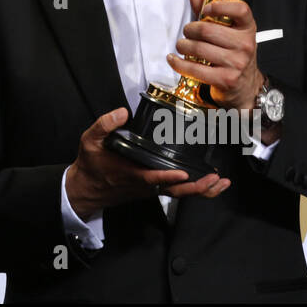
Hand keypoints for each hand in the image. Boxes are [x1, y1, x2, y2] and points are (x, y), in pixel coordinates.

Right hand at [65, 108, 228, 219]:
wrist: (86, 189)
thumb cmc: (91, 165)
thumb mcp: (90, 141)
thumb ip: (104, 125)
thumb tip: (122, 112)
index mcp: (130, 173)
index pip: (151, 177)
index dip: (168, 176)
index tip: (183, 173)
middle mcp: (144, 185)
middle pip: (174, 190)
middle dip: (195, 187)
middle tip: (214, 179)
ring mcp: (150, 189)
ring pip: (179, 194)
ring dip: (200, 190)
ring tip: (220, 183)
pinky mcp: (153, 190)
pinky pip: (177, 193)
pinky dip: (195, 190)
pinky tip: (210, 185)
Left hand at [169, 0, 262, 109]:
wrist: (245, 85)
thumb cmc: (233, 54)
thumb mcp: (228, 31)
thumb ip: (210, 12)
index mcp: (248, 28)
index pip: (240, 9)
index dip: (219, 6)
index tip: (204, 10)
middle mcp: (246, 44)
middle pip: (207, 29)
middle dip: (189, 30)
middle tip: (187, 32)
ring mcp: (237, 63)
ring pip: (198, 48)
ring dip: (183, 46)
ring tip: (182, 45)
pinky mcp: (226, 79)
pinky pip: (194, 69)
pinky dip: (178, 63)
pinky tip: (173, 59)